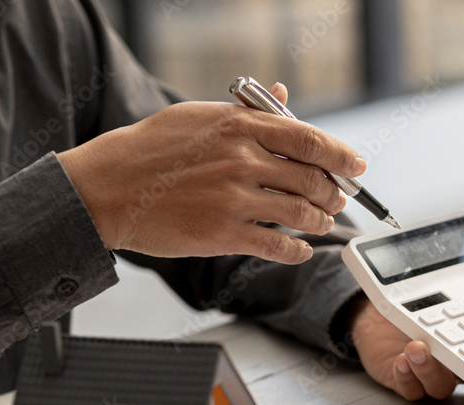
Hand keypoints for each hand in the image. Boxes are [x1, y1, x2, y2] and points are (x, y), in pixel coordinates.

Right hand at [59, 83, 362, 264]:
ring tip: (322, 221)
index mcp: (238, 127)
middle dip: (333, 192)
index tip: (357, 165)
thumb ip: (248, 112)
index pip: (308, 139)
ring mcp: (233, 199)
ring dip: (320, 220)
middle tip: (338, 198)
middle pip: (312, 179)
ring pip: (301, 213)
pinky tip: (301, 249)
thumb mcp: (198, 117)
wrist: (106, 189)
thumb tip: (286, 95)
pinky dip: (297, 250)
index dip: (341, 155)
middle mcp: (241, 161)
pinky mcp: (223, 234)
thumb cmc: (149, 152)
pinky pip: (278, 246)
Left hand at [349, 280, 463, 401]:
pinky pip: (407, 386)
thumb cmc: (436, 302)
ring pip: (438, 386)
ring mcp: (431, 374)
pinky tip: (405, 357)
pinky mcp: (403, 378)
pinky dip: (406, 374)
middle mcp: (460, 367)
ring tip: (421, 348)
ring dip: (430, 370)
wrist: (384, 304)